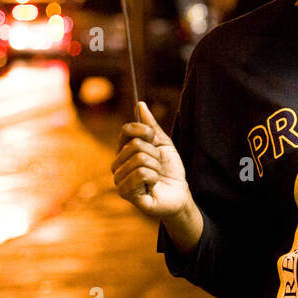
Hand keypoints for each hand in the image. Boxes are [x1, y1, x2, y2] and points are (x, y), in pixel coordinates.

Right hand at [111, 100, 190, 218]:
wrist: (179, 193)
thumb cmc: (170, 170)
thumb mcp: (164, 144)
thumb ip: (151, 126)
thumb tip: (140, 104)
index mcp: (123, 151)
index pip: (126, 130)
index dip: (145, 132)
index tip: (155, 140)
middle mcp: (117, 164)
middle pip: (135, 145)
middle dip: (155, 154)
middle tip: (158, 165)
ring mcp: (119, 179)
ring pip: (139, 159)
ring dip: (155, 167)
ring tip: (156, 176)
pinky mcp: (125, 193)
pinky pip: (141, 174)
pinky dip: (154, 177)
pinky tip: (153, 186)